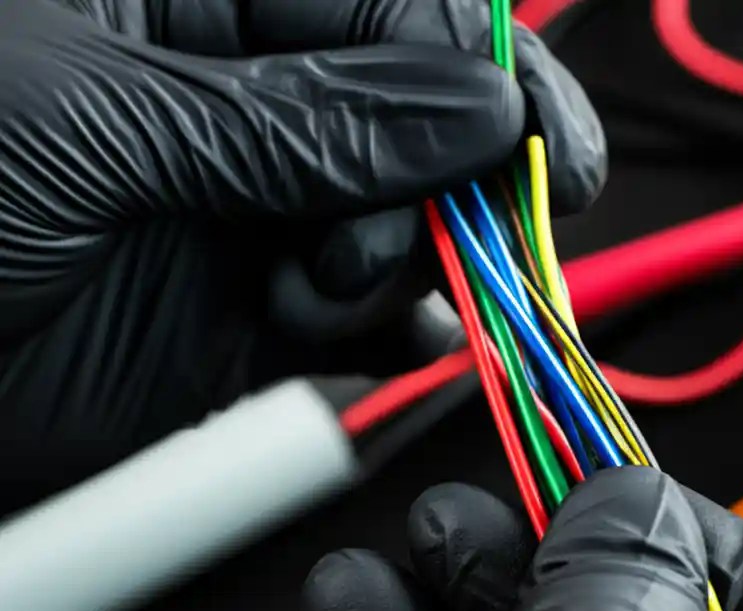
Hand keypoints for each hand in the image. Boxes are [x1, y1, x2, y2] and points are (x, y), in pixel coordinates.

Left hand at [0, 1, 603, 512]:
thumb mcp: (100, 122)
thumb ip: (301, 118)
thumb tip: (473, 108)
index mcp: (193, 1)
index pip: (386, 6)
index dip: (476, 64)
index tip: (529, 136)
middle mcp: (233, 100)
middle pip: (416, 115)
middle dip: (461, 169)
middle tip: (495, 223)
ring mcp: (245, 211)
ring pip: (401, 220)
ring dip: (412, 256)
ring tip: (340, 284)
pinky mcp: (245, 319)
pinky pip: (361, 315)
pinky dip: (397, 330)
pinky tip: (397, 334)